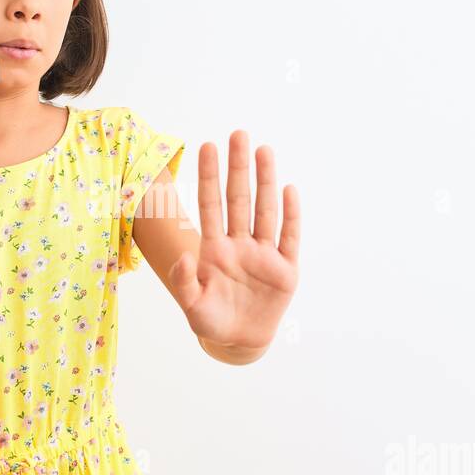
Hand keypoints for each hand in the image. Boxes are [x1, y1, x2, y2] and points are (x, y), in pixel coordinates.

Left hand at [170, 130, 299, 350]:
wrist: (240, 341)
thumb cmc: (211, 321)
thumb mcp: (192, 306)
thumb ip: (184, 281)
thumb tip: (185, 256)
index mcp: (214, 249)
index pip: (211, 205)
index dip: (209, 177)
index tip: (207, 146)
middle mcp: (239, 245)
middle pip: (239, 199)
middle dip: (238, 168)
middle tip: (239, 133)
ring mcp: (263, 255)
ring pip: (265, 211)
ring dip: (265, 181)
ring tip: (264, 150)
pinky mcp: (285, 270)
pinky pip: (288, 238)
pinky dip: (290, 215)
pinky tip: (288, 190)